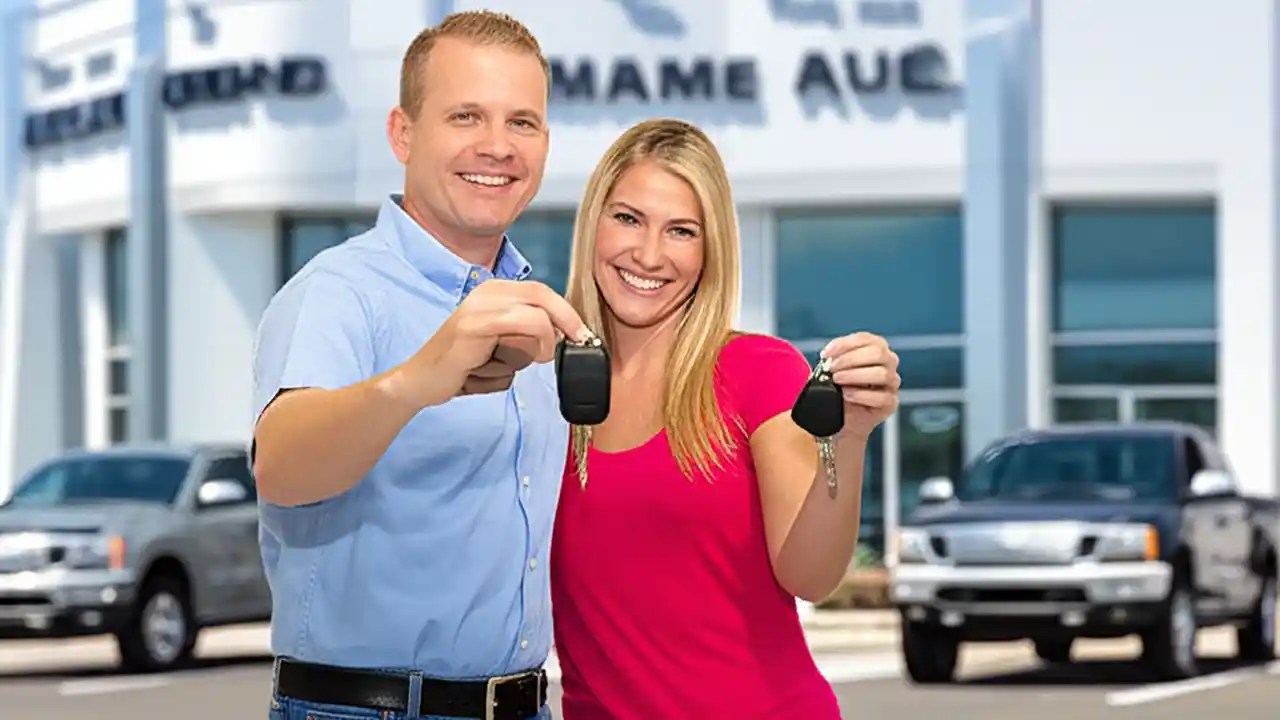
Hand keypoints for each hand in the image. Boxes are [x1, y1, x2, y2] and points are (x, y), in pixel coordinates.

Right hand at [398, 280, 590, 407]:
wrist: (421, 380)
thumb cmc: (464, 365)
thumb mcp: (501, 342)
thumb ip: (527, 331)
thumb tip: (563, 332)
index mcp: (494, 291)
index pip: (541, 291)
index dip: (566, 312)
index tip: (581, 334)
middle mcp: (486, 292)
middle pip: (543, 297)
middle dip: (566, 322)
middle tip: (574, 344)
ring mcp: (478, 308)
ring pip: (537, 319)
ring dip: (539, 349)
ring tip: (515, 364)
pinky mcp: (472, 327)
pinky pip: (517, 334)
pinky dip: (523, 354)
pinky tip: (506, 366)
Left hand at [822, 332, 900, 439]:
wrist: (841, 417)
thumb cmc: (839, 388)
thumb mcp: (834, 369)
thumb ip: (834, 359)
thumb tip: (828, 357)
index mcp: (876, 348)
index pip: (865, 339)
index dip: (844, 345)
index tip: (826, 354)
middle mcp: (888, 363)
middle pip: (878, 353)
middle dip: (850, 359)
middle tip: (832, 368)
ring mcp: (892, 383)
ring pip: (882, 374)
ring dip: (855, 375)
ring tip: (837, 380)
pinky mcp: (890, 403)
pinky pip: (882, 397)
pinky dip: (861, 395)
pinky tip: (846, 394)